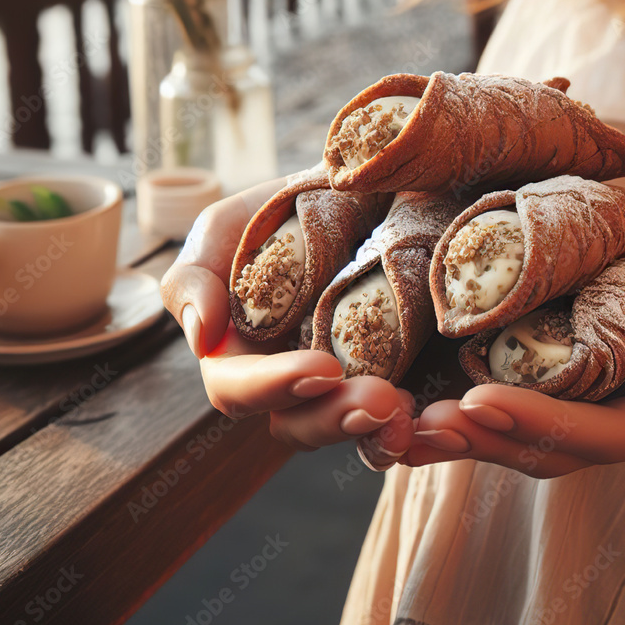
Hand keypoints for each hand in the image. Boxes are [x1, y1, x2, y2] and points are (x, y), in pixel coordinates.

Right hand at [160, 180, 414, 467]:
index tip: (322, 368)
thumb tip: (200, 335)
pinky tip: (430, 412)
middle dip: (335, 419)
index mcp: (237, 357)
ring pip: (349, 430)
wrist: (353, 191)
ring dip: (376, 432)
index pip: (239, 390)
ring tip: (408, 412)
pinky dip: (410, 424)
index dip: (275, 386)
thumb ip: (193, 277)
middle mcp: (287, 384)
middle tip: (381, 400)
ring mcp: (341, 385)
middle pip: (298, 425)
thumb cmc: (274, 213)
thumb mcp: (223, 230)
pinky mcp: (392, 378)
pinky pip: (395, 419)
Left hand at [398, 196, 624, 476]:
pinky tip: (427, 393)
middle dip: (488, 439)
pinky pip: (532, 397)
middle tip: (415, 423)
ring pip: (536, 435)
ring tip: (404, 422)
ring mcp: (614, 400)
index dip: (544, 425)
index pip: (611, 435)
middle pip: (560, 449)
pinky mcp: (588, 374)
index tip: (477, 402)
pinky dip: (481, 402)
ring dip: (472, 433)